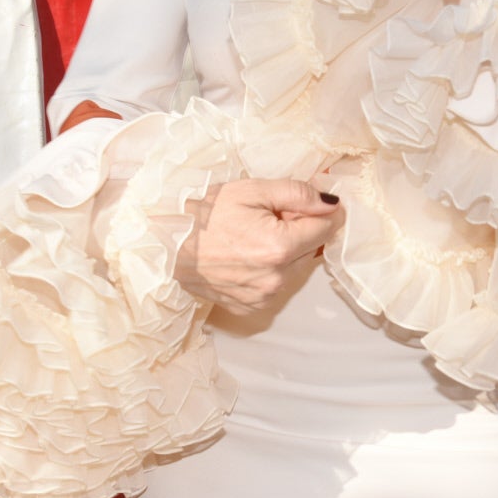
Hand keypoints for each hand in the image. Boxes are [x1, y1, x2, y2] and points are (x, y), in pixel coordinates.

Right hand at [175, 179, 341, 314]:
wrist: (165, 247)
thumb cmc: (203, 215)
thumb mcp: (250, 190)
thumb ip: (297, 194)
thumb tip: (332, 203)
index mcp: (280, 247)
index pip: (327, 227)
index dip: (317, 210)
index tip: (300, 203)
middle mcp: (277, 279)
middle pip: (311, 248)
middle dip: (298, 229)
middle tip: (266, 216)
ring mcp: (264, 297)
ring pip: (295, 267)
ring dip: (285, 251)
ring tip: (251, 236)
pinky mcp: (252, 307)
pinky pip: (276, 285)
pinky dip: (269, 269)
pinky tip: (244, 256)